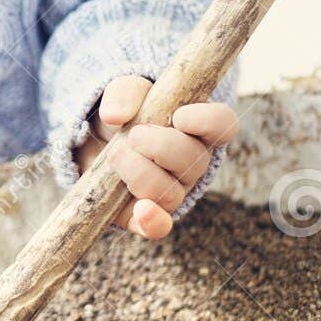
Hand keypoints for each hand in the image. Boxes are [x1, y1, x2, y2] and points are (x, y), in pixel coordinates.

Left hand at [74, 74, 237, 239]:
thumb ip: (124, 94)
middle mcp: (192, 163)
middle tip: (133, 135)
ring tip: (115, 154)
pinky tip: (140, 209)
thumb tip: (115, 116)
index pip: (223, 124)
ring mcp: (172, 191)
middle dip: (159, 146)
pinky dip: (152, 221)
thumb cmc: (124, 115)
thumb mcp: (124, 93)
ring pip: (170, 191)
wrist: (97, 143)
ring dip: (138, 171)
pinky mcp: (146, 214)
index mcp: (197, 127)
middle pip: (194, 160)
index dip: (207, 121)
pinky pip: (158, 227)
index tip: (178, 116)